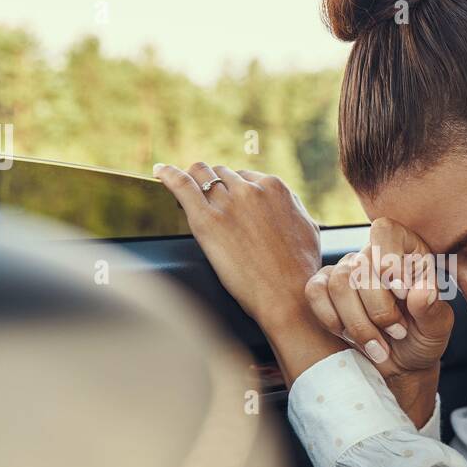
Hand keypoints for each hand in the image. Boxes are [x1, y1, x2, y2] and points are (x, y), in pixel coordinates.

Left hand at [154, 163, 320, 329]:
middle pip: (222, 174)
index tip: (227, 200)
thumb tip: (283, 203)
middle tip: (207, 202)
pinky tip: (159, 170)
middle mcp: (250, 189)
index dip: (234, 189)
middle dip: (215, 186)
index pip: (245, 176)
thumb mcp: (308, 227)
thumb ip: (292, 208)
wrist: (287, 295)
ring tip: (185, 188)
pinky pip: (181, 185)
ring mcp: (228, 203)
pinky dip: (168, 174)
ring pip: (202, 174)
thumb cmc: (300, 269)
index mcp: (275, 188)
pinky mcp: (206, 220)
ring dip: (195, 181)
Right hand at [304, 217, 453, 379]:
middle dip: (380, 310)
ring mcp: (346, 271)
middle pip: (361, 266)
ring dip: (358, 322)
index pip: (385, 232)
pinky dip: (332, 320)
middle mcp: (373, 255)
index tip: (402, 296)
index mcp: (407, 250)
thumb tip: (421, 290)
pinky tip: (351, 337)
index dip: (389, 262)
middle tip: (398, 333)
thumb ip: (431, 309)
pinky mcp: (324, 289)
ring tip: (378, 345)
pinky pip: (315, 293)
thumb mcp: (436, 329)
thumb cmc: (420, 340)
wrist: (399, 365)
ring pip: (339, 283)